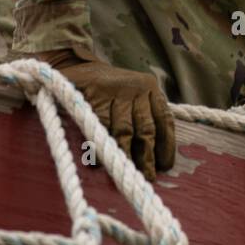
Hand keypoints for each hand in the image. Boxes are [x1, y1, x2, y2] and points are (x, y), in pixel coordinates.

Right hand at [24, 44, 176, 180]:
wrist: (78, 67)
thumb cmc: (110, 91)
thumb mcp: (133, 97)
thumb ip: (144, 119)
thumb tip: (157, 158)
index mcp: (151, 88)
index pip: (164, 119)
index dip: (167, 145)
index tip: (166, 166)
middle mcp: (137, 88)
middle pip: (146, 128)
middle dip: (147, 156)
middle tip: (147, 177)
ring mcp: (116, 91)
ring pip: (123, 130)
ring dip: (124, 155)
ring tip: (125, 173)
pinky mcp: (94, 95)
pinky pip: (99, 126)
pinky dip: (99, 146)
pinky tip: (98, 162)